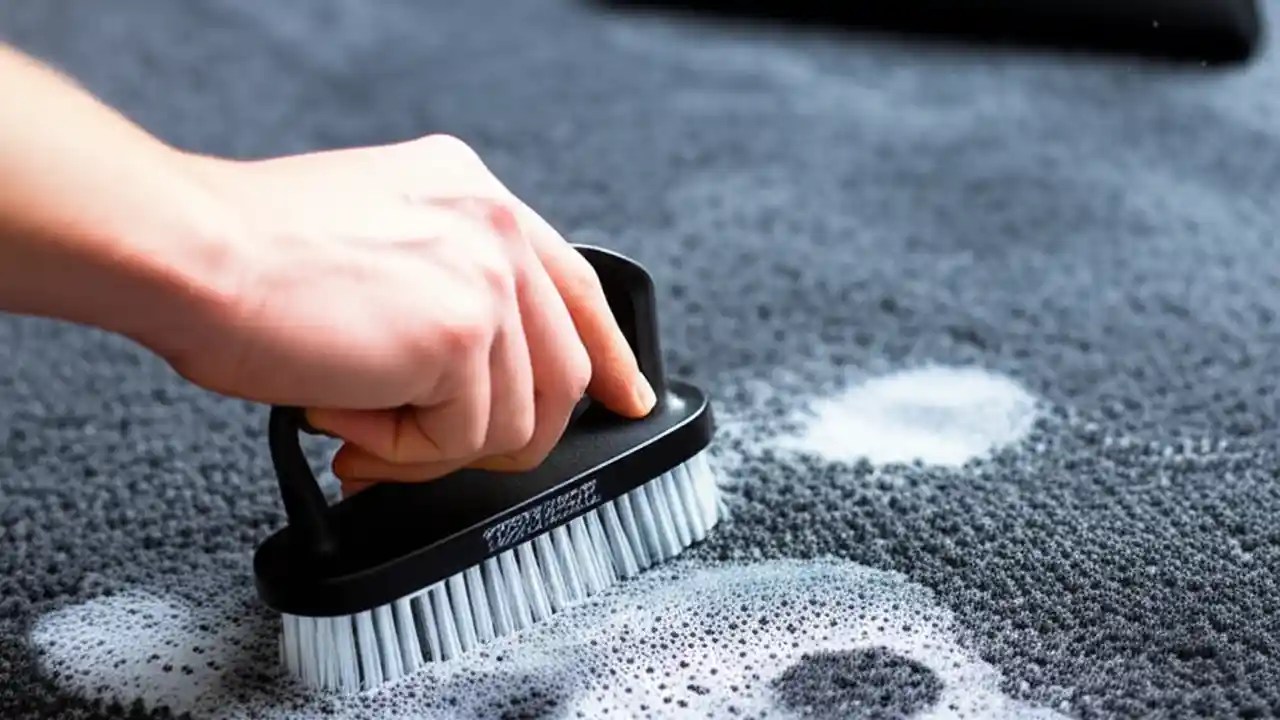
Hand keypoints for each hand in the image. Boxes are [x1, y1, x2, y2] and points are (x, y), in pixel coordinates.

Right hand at [170, 134, 655, 490]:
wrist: (190, 251)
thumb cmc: (250, 254)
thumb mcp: (380, 244)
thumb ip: (441, 288)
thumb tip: (466, 376)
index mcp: (477, 195)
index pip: (576, 284)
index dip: (608, 352)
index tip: (626, 395)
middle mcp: (496, 225)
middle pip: (559, 371)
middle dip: (500, 432)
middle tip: (421, 446)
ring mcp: (487, 278)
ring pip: (513, 418)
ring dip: (430, 443)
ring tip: (359, 421)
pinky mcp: (461, 336)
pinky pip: (463, 438)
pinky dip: (401, 449)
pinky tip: (345, 412)